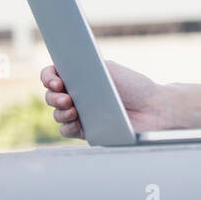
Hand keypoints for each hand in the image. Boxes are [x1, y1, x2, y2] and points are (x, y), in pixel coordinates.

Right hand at [40, 60, 168, 140]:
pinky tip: (76, 123)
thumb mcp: (108, 69)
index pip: (53, 74)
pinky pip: (66, 131)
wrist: (152, 108)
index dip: (48, 77)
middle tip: (65, 98)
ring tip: (73, 110)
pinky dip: (67, 126)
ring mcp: (80, 113)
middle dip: (53, 96)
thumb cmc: (133, 86)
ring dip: (60, 112)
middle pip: (50, 95)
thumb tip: (62, 72)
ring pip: (57, 114)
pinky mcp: (86, 131)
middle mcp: (77, 95)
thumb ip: (84, 68)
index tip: (56, 80)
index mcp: (79, 76)